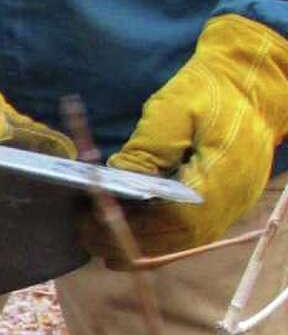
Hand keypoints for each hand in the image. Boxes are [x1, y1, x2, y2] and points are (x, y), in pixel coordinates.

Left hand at [106, 14, 287, 257]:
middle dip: (126, 242)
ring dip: (138, 245)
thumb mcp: (172, 111)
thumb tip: (116, 180)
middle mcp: (230, 202)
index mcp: (221, 177)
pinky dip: (155, 238)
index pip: (173, 221)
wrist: (251, 89)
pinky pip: (188, 235)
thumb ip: (146, 149)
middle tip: (84, 233)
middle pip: (174, 241)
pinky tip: (124, 233)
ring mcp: (230, 209)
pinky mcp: (223, 207)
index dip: (130, 227)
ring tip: (97, 236)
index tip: (92, 222)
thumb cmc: (209, 94)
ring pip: (180, 244)